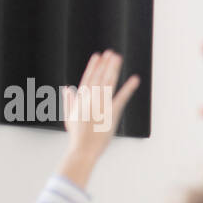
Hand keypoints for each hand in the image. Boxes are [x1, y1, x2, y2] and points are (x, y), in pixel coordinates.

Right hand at [58, 50, 140, 187]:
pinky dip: (129, 87)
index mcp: (81, 99)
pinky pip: (122, 97)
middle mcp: (90, 99)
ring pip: (108, 82)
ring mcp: (101, 105)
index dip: (93, 67)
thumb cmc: (77, 136)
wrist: (82, 149)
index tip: (97, 56)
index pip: (87, 78)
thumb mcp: (69, 117)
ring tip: (118, 57)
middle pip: (98, 77)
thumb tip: (67, 88)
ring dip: (113, 69)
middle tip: (111, 52)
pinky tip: (135, 79)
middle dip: (104, 64)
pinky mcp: (111, 113)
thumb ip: (69, 101)